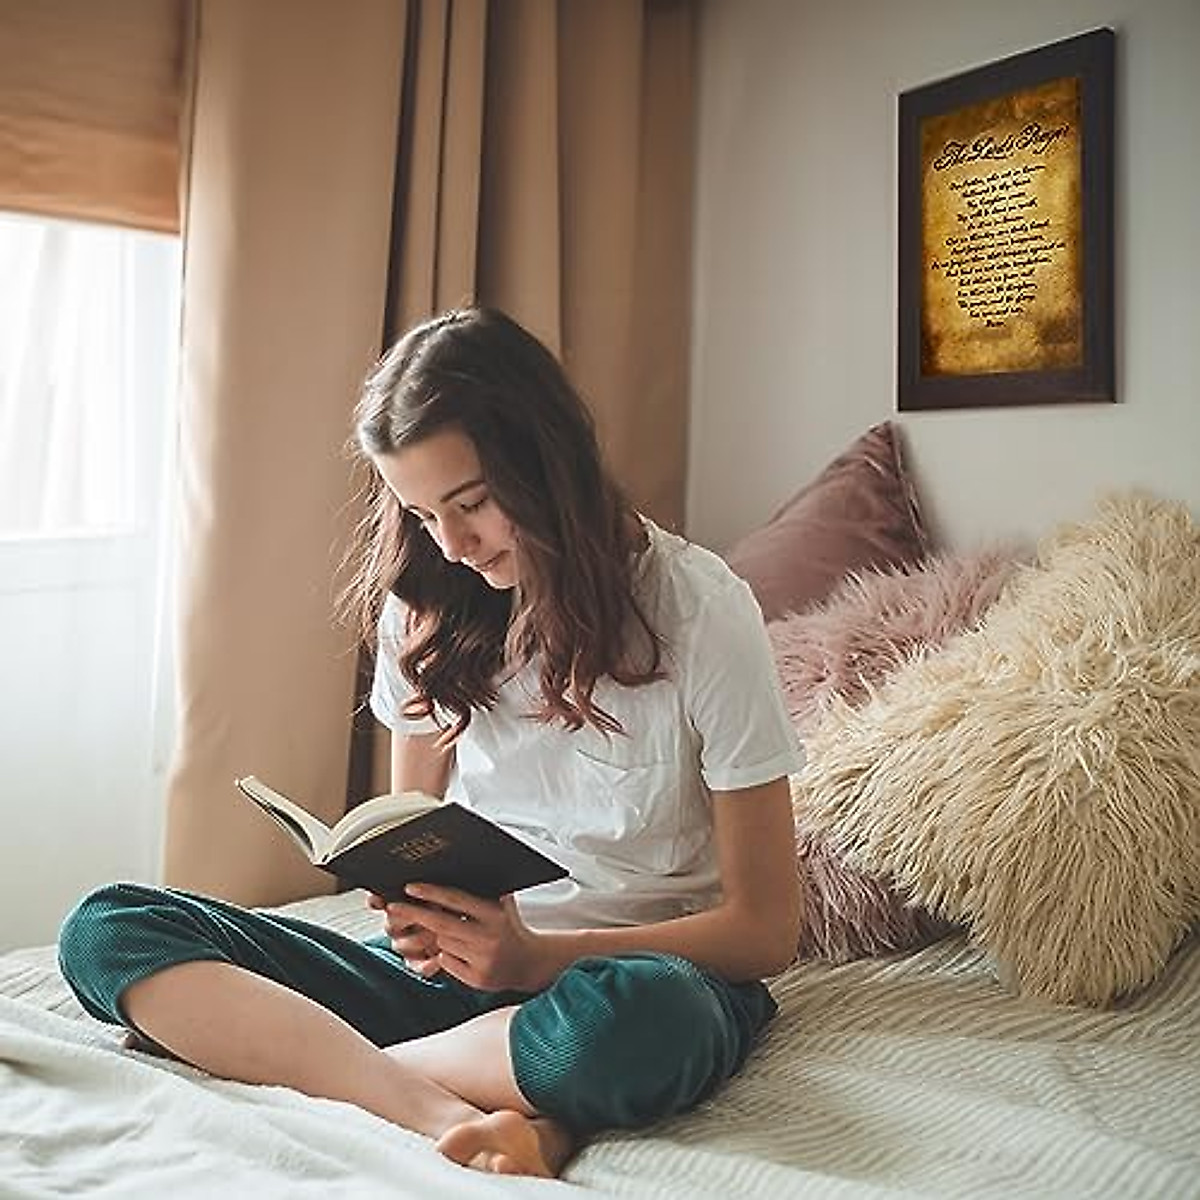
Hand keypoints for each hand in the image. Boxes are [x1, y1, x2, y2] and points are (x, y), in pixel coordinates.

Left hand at [381, 884, 557, 991]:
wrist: (529, 962)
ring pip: (442, 943)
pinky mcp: (477, 980)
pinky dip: (447, 955)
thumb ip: (483, 887)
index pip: (456, 900)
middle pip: (441, 924)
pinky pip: (446, 963)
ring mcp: (483, 960)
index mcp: (494, 913)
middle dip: (414, 913)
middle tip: (394, 906)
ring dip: (440, 936)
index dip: (431, 892)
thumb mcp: (502, 902)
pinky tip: (463, 952)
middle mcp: (489, 937)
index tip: (409, 887)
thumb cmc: (509, 925)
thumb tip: (458, 866)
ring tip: (457, 934)